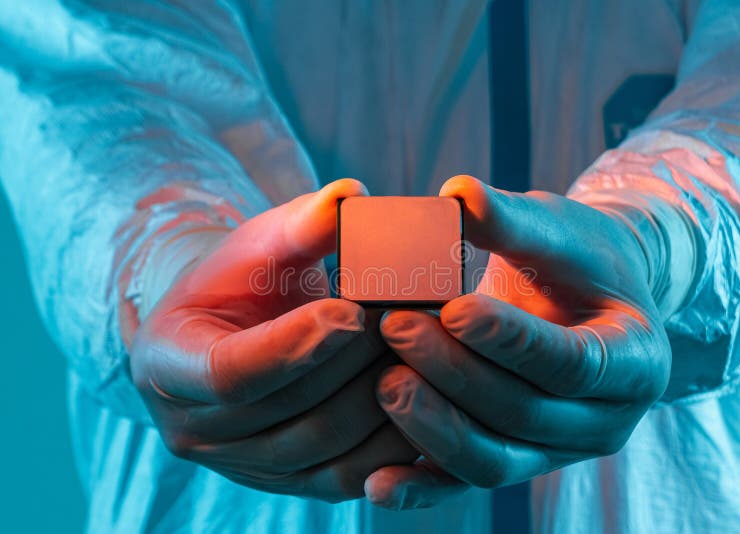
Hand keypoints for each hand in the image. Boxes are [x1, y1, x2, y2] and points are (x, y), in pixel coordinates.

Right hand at [131, 179, 417, 502]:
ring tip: (418, 349)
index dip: (295, 344)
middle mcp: (194, 429)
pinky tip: (422, 393)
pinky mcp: (286, 483)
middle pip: (286, 410)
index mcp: (168, 365)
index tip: (354, 309)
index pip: (231, 371)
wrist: (232, 328)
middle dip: (352, 362)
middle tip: (406, 319)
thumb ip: (302, 223)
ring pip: (322, 446)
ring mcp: (240, 465)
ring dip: (378, 397)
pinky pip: (344, 476)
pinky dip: (388, 440)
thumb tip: (353, 193)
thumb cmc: (244, 278)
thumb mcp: (262, 243)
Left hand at [365, 175, 671, 509]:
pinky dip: (422, 488)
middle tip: (395, 326)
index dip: (513, 340)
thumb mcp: (555, 228)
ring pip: (495, 461)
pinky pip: (466, 484)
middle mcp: (604, 420)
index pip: (574, 363)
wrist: (582, 298)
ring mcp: (557, 451)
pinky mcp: (514, 461)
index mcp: (634, 360)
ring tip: (383, 381)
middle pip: (525, 413)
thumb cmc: (574, 257)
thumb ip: (511, 218)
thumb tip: (457, 192)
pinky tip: (374, 483)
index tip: (454, 307)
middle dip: (456, 373)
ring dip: (435, 426)